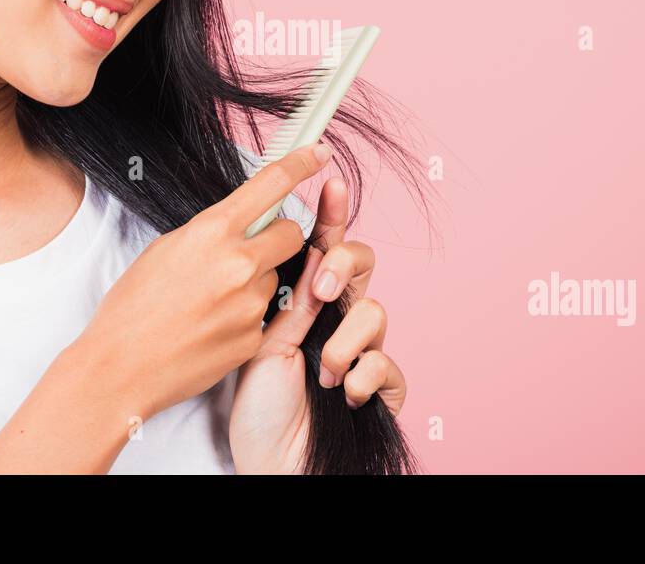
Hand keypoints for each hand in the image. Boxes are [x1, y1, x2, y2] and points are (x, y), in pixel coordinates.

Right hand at [73, 143, 332, 424]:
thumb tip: (238, 226)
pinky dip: (245, 316)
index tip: (320, 153)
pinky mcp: (255, 337)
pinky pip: (265, 314)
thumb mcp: (165, 249)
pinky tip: (213, 327)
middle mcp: (239, 263)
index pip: (271, 184)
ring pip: (275, 277)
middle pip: (292, 233)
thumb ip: (210, 232)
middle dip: (279, 236)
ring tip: (213, 301)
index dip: (301, 163)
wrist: (120, 368)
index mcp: (213, 231)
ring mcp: (250, 303)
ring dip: (256, 282)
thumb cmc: (133, 307)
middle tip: (254, 248)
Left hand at [228, 174, 408, 473]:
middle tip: (321, 289)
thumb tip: (292, 244)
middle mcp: (335, 317)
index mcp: (303, 300)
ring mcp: (360, 350)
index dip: (331, 212)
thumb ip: (284, 297)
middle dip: (344, 266)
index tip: (328, 180)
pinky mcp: (379, 386)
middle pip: (361, 262)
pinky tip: (344, 392)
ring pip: (376, 310)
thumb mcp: (260, 340)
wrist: (271, 463)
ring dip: (346, 339)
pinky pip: (388, 361)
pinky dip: (365, 376)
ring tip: (321, 369)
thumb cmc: (257, 408)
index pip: (322, 245)